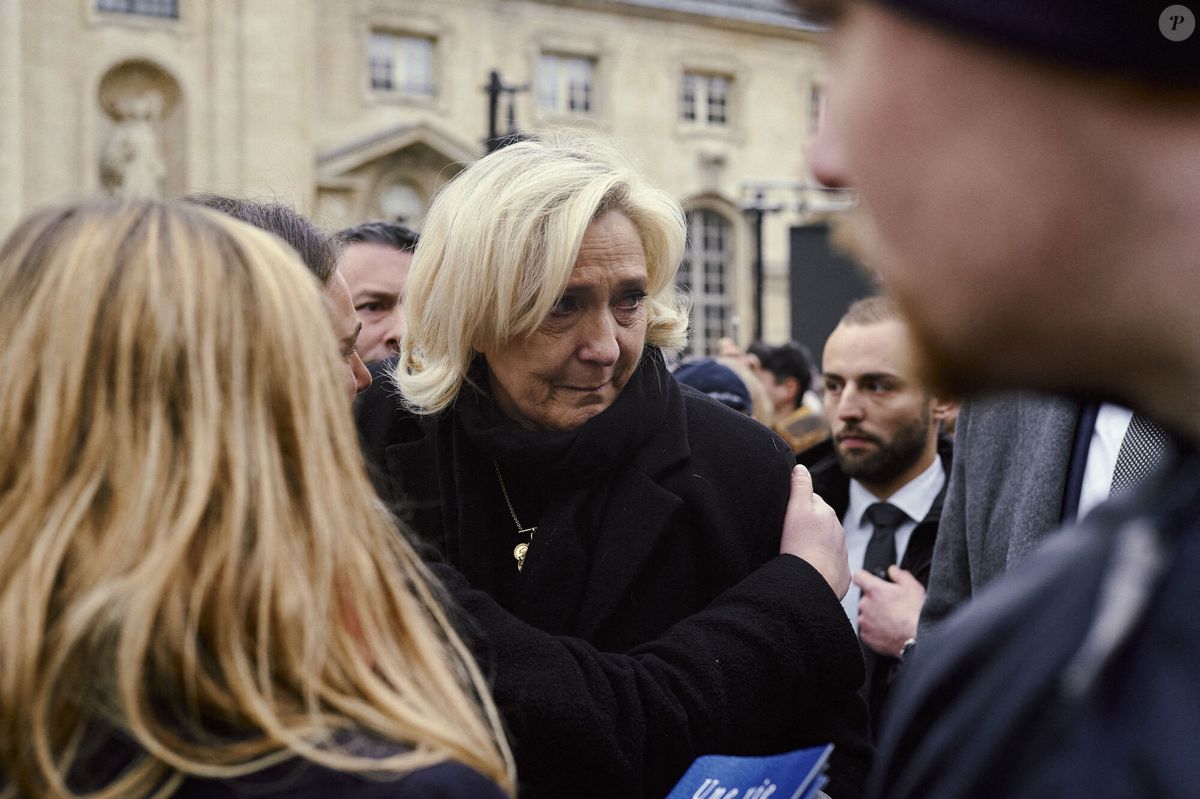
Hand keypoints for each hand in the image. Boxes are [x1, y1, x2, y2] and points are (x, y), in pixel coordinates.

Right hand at [780, 464, 850, 598]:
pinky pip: (829, 564)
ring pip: (826, 543)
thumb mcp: (796, 510)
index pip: (812, 500)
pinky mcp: (840, 573)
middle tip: (790, 534)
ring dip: (815, 545)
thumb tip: (801, 468)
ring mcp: (841, 553)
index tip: (787, 515)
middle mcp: (838, 531)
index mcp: (826, 513)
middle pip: (820, 521)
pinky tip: (808, 569)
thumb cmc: (800, 546)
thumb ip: (800, 486)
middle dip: (809, 525)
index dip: (798, 505)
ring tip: (798, 553)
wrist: (813, 584)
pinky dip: (821, 564)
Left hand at [854, 565, 924, 656]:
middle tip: (892, 606)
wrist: (918, 638)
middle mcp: (865, 604)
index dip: (864, 578)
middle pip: (866, 598)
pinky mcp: (866, 636)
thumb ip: (899, 574)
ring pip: (867, 614)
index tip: (867, 581)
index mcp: (874, 590)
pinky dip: (876, 630)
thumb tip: (892, 570)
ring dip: (875, 616)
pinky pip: (868, 630)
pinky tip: (889, 630)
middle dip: (876, 601)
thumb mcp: (912, 586)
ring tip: (892, 620)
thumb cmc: (916, 614)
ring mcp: (864, 621)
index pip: (859, 577)